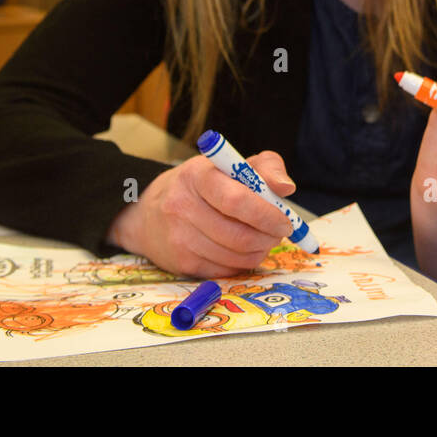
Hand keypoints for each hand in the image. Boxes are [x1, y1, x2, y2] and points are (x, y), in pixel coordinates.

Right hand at [107, 150, 295, 277]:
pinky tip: (242, 249)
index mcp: (197, 175)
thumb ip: (266, 168)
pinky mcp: (180, 263)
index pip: (236, 200)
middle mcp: (182, 206)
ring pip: (235, 256)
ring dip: (259, 250)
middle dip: (268, 237)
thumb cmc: (203, 186)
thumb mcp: (231, 166)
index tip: (285, 220)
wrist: (150, 212)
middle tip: (279, 232)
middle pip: (238, 234)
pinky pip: (225, 270)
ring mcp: (178, 237)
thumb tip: (287, 188)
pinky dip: (242, 262)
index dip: (266, 214)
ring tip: (262, 238)